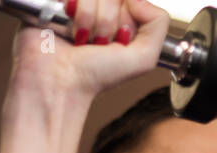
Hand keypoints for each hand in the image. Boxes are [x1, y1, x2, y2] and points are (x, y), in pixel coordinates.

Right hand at [10, 0, 170, 99]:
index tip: (120, 38)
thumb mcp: (144, 58)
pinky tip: (71, 29)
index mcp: (123, 19)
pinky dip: (77, 12)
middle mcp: (101, 9)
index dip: (128, 17)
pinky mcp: (58, 0)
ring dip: (91, 20)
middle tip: (100, 42)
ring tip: (83, 39)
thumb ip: (158, 24)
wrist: (60, 81)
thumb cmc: (96, 75)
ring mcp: (79, 4)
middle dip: (109, 22)